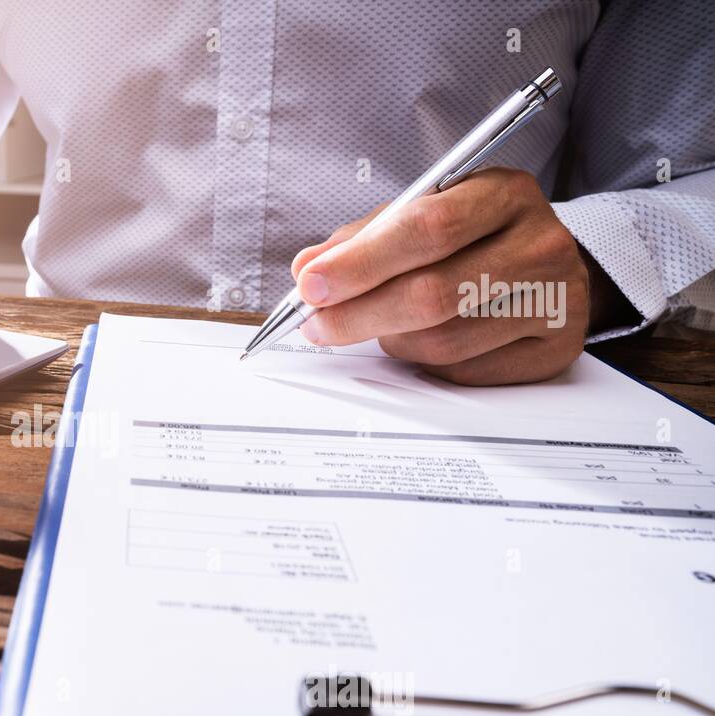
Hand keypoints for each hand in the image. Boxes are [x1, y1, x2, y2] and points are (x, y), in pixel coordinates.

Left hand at [289, 168, 592, 384]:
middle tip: (317, 324)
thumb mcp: (426, 214)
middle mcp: (539, 243)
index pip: (427, 228)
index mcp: (504, 192)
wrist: (551, 268)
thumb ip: (364, 238)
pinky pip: (463, 372)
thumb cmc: (476, 238)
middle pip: (432, 293)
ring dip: (392, 339)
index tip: (312, 285)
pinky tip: (422, 340)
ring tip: (380, 324)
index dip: (361, 262)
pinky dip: (426, 363)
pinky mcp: (554, 350)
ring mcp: (557, 299)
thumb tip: (308, 269)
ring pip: (442, 342)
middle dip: (358, 314)